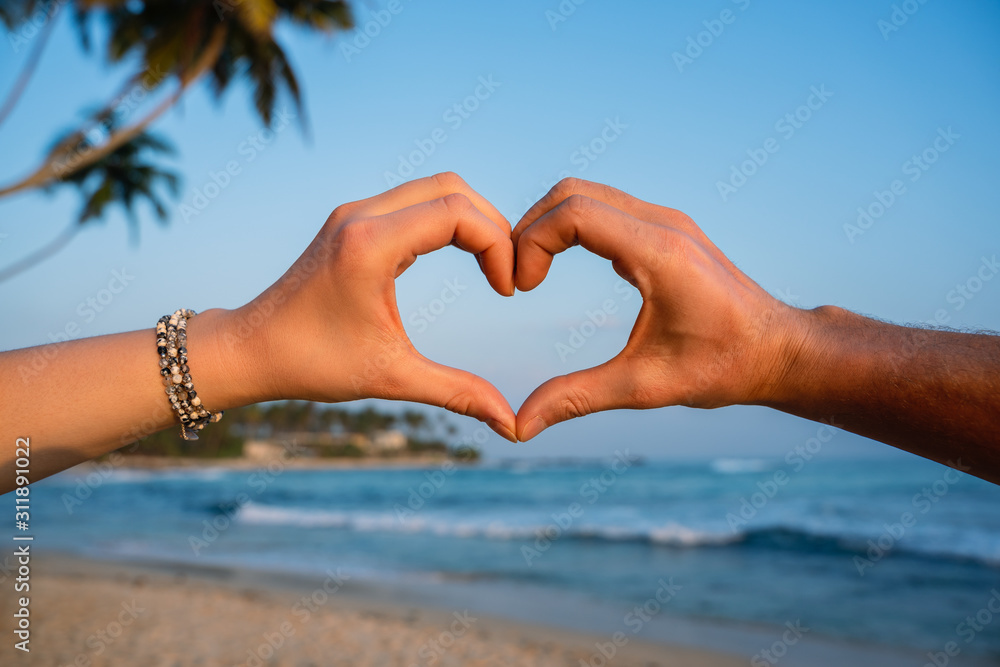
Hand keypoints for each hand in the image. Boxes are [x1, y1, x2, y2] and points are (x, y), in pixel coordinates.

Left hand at [222, 173, 517, 440]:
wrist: (252, 349)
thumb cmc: (313, 363)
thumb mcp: (392, 377)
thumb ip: (457, 393)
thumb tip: (511, 426)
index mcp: (371, 244)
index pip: (458, 213)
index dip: (497, 245)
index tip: (506, 290)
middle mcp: (362, 216)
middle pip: (453, 189)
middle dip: (492, 226)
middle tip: (507, 274)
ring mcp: (355, 213)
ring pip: (434, 189)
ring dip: (471, 221)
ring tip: (491, 266)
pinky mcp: (352, 220)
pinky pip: (414, 202)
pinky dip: (447, 221)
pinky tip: (460, 258)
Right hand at [511, 178, 800, 440]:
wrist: (780, 351)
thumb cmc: (723, 368)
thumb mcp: (645, 387)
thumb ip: (578, 398)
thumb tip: (520, 426)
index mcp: (658, 252)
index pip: (574, 213)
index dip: (532, 243)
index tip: (523, 290)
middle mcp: (663, 223)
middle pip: (572, 193)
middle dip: (532, 229)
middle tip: (519, 279)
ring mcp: (668, 220)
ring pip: (588, 194)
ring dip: (551, 225)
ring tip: (534, 273)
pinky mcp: (668, 228)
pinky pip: (607, 207)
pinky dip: (574, 226)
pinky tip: (565, 266)